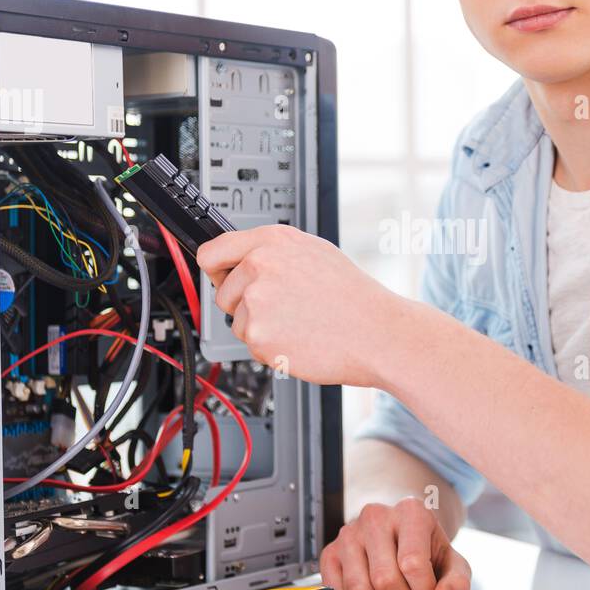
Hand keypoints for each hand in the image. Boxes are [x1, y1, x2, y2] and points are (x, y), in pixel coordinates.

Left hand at [195, 224, 404, 386]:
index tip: (220, 277)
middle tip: (283, 309)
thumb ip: (272, 253)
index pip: (213, 251)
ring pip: (237, 322)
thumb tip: (241, 260)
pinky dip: (271, 348)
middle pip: (222, 293)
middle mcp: (259, 266)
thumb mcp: (314, 253)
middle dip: (244, 305)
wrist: (377, 333)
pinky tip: (300, 338)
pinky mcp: (259, 336)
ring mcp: (257, 301)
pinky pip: (252, 345)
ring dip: (260, 328)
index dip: (216, 270)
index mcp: (272, 241)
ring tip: (298, 322)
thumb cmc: (353, 298)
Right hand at [320, 498, 470, 589]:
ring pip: (359, 589)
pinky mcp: (330, 551)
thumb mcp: (452, 563)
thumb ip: (457, 584)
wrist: (401, 531)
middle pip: (384, 580)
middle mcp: (375, 516)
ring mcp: (349, 532)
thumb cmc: (426, 548)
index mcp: (411, 511)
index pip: (412, 564)